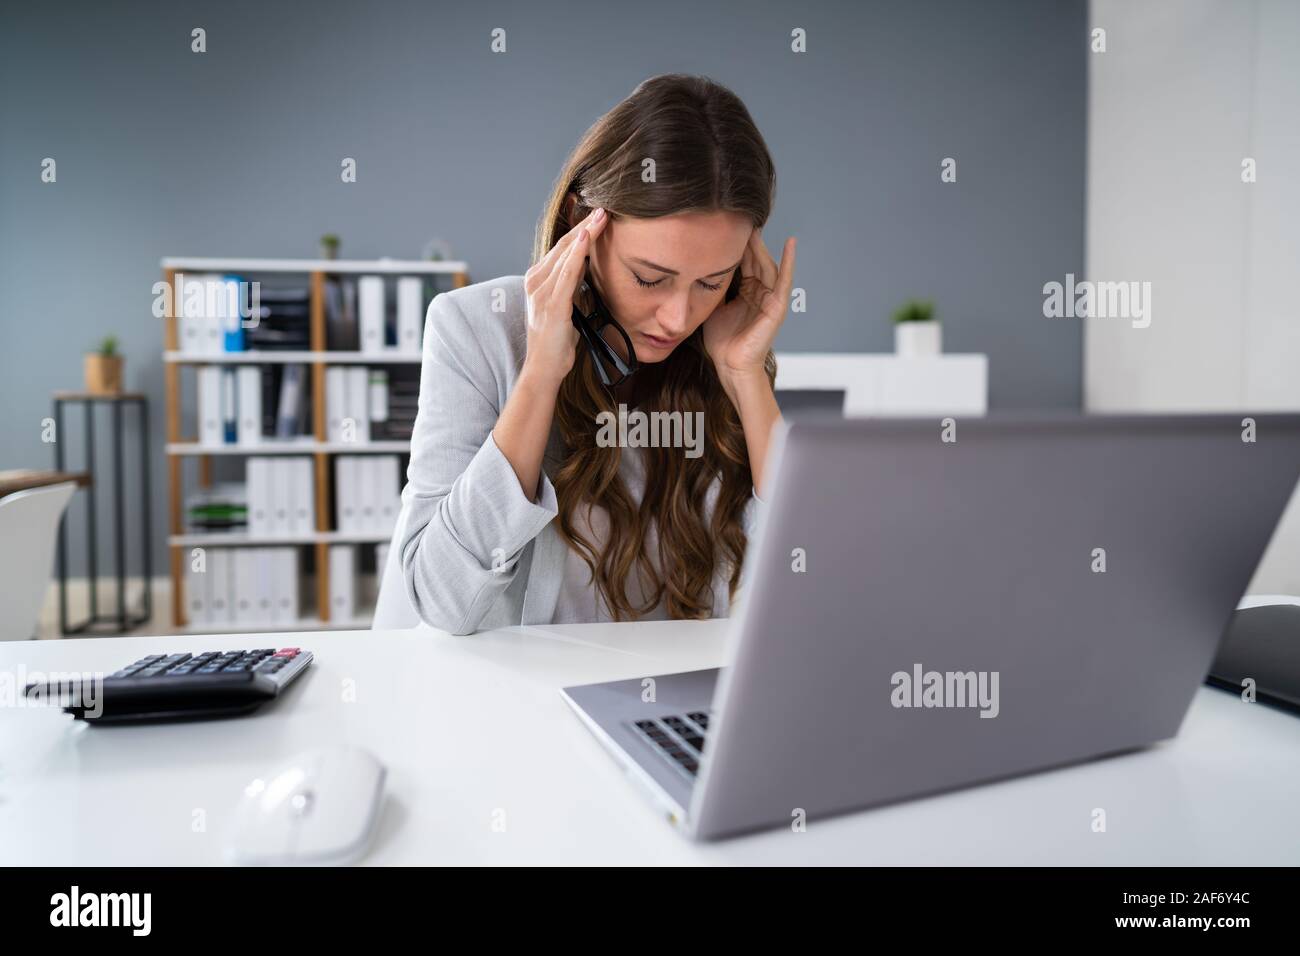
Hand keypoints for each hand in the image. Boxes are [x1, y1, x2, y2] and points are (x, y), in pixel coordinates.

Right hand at [521, 207, 608, 389]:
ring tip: (602, 217)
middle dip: (585, 225)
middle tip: (604, 209)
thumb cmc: (556, 341)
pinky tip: (586, 238)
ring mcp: (542, 291)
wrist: (543, 368)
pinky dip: (577, 254)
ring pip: (567, 255)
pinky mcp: (552, 303)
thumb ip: (571, 286)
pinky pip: (567, 273)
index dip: (580, 231)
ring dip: (585, 233)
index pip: (562, 249)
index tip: (598, 217)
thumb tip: (586, 267)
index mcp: (537, 280)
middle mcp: (535, 281)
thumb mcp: (565, 306)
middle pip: (564, 246)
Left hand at [702, 229, 796, 385]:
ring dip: (762, 247)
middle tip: (740, 220)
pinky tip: (791, 243)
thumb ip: (713, 288)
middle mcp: (760, 293)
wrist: (730, 365)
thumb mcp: (712, 307)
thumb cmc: (722, 342)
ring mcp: (770, 299)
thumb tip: (700, 267)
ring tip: (755, 228)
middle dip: (748, 241)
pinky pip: (784, 280)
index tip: (727, 226)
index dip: (737, 246)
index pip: (744, 263)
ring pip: (767, 265)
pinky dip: (789, 261)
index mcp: (746, 292)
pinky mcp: (778, 306)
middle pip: (755, 260)